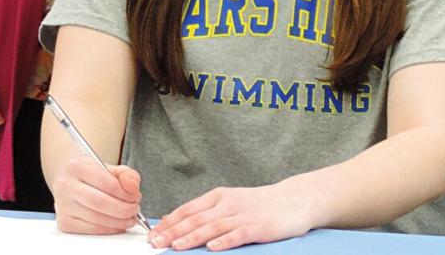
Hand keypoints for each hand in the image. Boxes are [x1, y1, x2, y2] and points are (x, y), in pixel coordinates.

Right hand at [52, 158, 143, 234]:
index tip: (135, 196)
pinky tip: (117, 224)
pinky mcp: (64, 222)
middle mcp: (66, 185)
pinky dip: (108, 229)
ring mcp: (63, 205)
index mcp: (78, 167)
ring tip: (129, 217)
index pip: (106, 183)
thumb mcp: (110, 166)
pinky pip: (90, 230)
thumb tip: (133, 188)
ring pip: (95, 219)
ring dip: (118, 221)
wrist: (69, 177)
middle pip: (100, 203)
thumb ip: (126, 174)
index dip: (125, 193)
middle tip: (134, 209)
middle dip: (123, 209)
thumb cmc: (91, 172)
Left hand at [149, 181, 315, 250]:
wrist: (292, 199)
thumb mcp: (229, 203)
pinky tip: (213, 247)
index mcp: (219, 197)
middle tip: (156, 243)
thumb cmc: (258, 204)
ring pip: (213, 226)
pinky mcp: (259, 226)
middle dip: (174, 231)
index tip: (152, 234)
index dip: (169, 222)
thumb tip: (174, 223)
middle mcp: (228, 204)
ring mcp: (243, 215)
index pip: (188, 209)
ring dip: (193, 236)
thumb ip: (205, 212)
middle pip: (197, 218)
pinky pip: (239, 234)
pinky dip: (225, 240)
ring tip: (176, 246)